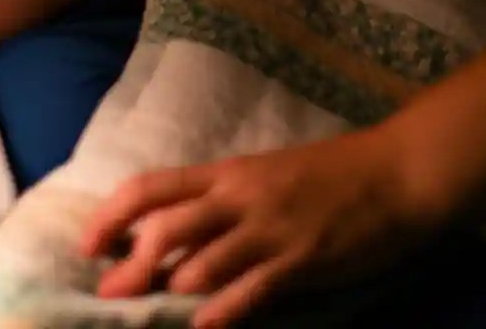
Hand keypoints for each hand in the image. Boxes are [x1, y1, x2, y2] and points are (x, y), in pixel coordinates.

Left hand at [77, 127, 450, 327]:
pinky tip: (202, 327)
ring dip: (172, 288)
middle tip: (108, 292)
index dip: (111, 214)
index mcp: (227, 173)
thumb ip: (222, 201)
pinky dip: (221, 313)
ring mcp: (270, 229)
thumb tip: (173, 232)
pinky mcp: (301, 259)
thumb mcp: (266, 176)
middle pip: (165, 227)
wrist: (397, 172)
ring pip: (201, 262)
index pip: (150, 186)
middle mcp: (239, 198)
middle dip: (129, 263)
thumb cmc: (331, 174)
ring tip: (152, 309)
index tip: (87, 243)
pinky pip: (251, 291)